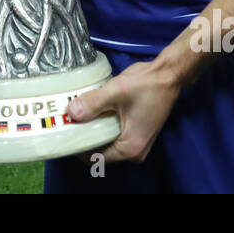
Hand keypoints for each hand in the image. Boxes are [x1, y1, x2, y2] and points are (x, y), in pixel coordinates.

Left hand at [67, 61, 181, 162]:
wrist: (168, 75)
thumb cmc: (146, 85)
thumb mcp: (116, 92)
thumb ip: (93, 103)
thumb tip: (71, 113)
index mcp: (130, 148)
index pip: (95, 157)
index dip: (78, 145)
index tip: (64, 130)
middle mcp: (134, 152)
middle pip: (100, 151)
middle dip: (84, 136)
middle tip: (67, 120)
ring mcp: (137, 142)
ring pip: (106, 141)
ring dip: (92, 129)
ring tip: (76, 114)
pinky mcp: (136, 132)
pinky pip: (113, 134)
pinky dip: (102, 125)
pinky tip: (92, 111)